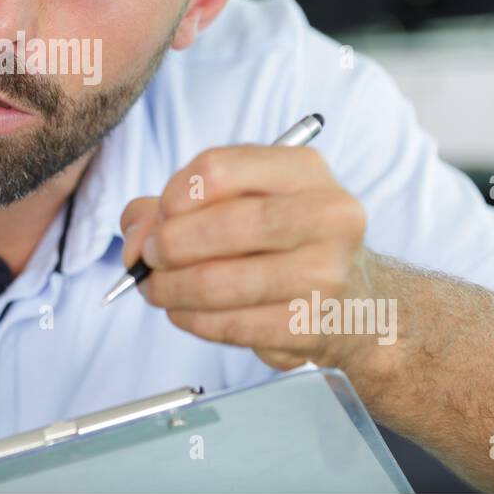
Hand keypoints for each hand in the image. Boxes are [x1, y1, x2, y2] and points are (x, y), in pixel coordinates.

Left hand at [120, 145, 376, 371]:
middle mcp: (326, 214)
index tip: (158, 218)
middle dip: (166, 246)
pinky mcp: (312, 325)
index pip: (217, 169)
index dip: (171, 197)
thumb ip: (173, 206)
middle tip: (148, 259)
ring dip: (171, 290)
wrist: (358, 304)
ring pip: (219, 281)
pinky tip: (187, 313)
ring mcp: (324, 272)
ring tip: (158, 290)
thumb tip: (135, 235)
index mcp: (304, 170)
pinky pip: (230, 324)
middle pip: (221, 224)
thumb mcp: (242, 203)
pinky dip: (193, 321)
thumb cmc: (286, 244)